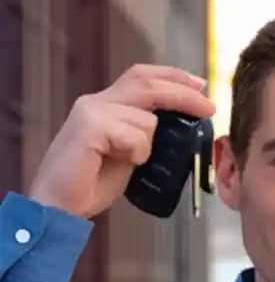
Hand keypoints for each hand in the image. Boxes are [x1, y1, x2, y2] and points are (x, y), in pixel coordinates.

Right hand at [27, 64, 214, 219]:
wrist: (59, 204)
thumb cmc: (93, 182)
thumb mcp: (130, 152)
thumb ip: (147, 133)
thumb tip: (184, 122)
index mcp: (106, 104)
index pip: (141, 76)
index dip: (172, 76)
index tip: (200, 85)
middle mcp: (96, 102)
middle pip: (148, 83)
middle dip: (183, 93)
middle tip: (209, 107)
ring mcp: (90, 112)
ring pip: (147, 119)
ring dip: (149, 145)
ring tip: (129, 162)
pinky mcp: (89, 127)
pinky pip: (135, 136)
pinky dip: (138, 153)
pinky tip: (120, 163)